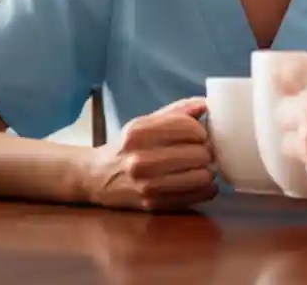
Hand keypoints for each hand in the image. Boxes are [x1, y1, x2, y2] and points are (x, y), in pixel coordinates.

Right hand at [85, 97, 217, 210]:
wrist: (98, 177)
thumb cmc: (129, 146)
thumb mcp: (146, 122)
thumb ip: (178, 111)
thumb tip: (207, 103)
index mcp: (139, 132)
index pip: (190, 128)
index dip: (200, 130)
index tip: (197, 134)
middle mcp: (140, 160)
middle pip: (200, 153)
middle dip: (205, 151)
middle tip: (200, 151)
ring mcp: (147, 185)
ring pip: (203, 176)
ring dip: (206, 170)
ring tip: (198, 167)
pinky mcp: (156, 205)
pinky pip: (200, 195)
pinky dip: (207, 188)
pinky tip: (198, 181)